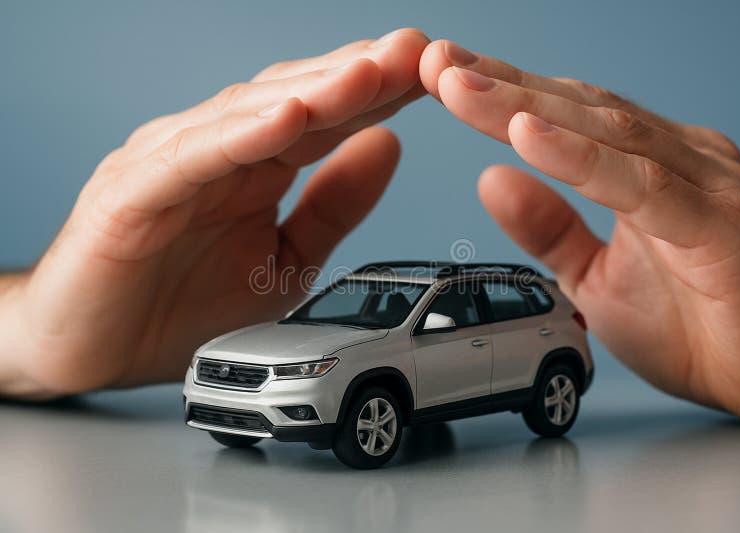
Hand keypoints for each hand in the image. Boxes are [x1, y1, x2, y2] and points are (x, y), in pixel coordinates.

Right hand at [0, 29, 428, 397]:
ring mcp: (172, 164)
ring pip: (249, 117)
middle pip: (295, 100)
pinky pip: (192, 158)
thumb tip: (390, 145)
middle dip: (359, 76)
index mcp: (256, 165)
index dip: (381, 94)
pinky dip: (239, 136)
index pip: (328, 119)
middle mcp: (217, 150)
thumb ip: (334, 206)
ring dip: (313, 92)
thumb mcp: (285, 258)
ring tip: (369, 71)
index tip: (435, 74)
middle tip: (418, 51)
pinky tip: (286, 117)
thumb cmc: (181, 303)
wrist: (93, 347)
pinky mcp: (131, 193)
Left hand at [420, 40, 739, 426]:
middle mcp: (680, 159)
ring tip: (460, 84)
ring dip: (524, 106)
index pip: (565, 117)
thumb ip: (550, 227)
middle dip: (500, 83)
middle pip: (577, 108)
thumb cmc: (700, 326)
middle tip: (435, 61)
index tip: (441, 75)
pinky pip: (639, 184)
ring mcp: (706, 183)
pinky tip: (525, 136)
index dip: (501, 94)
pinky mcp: (722, 223)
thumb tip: (491, 177)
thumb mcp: (597, 276)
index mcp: (650, 167)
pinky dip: (578, 157)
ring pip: (604, 132)